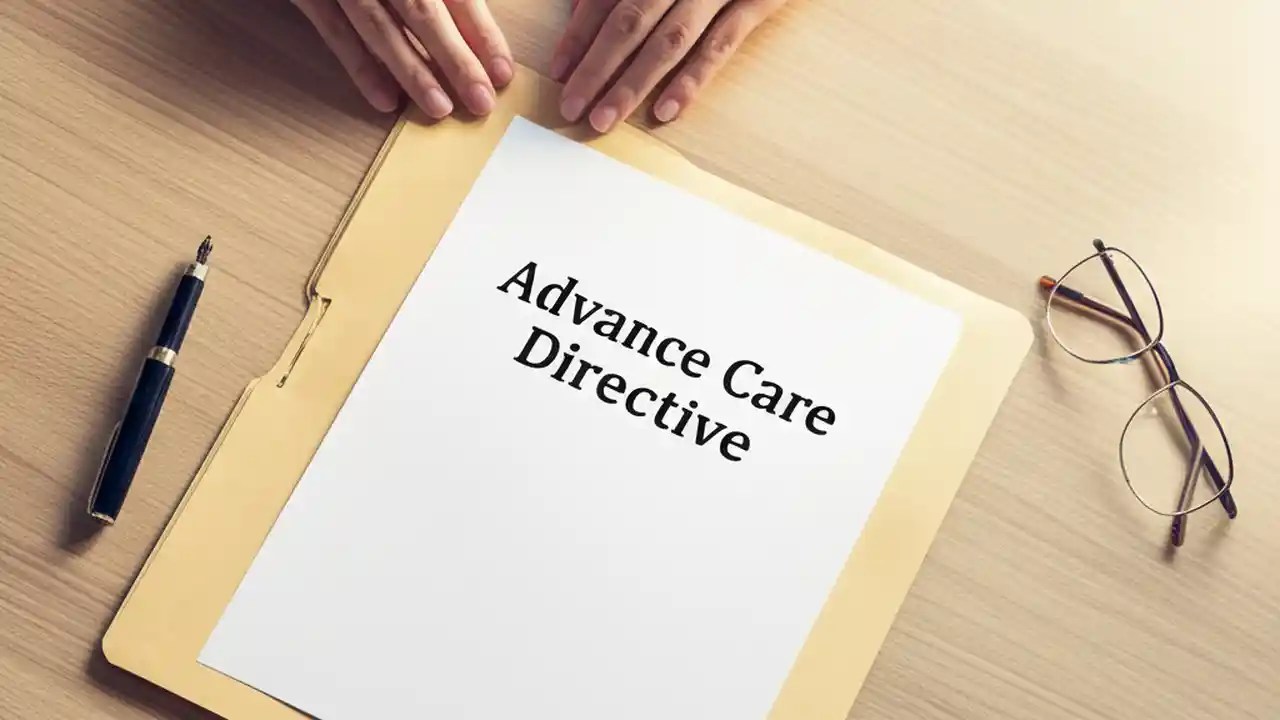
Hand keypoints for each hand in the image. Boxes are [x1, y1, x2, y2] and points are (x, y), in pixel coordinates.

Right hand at [293, 0, 513, 118]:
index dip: (482, 33)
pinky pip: (334, 31)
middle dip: (456, 60)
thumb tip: (474, 15)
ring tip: (439, 109)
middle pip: (424, 12)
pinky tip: (385, 99)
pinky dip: (360, 66)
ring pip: (381, 27)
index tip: (502, 71)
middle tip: (480, 102)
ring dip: (412, 71)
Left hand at [550, 0, 785, 131]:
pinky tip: (667, 111)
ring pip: (669, 38)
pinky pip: (721, 45)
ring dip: (633, 82)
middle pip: (630, 20)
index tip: (559, 71)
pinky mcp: (759, 0)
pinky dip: (692, 79)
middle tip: (571, 108)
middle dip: (597, 67)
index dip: (579, 35)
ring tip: (605, 119)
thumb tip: (581, 9)